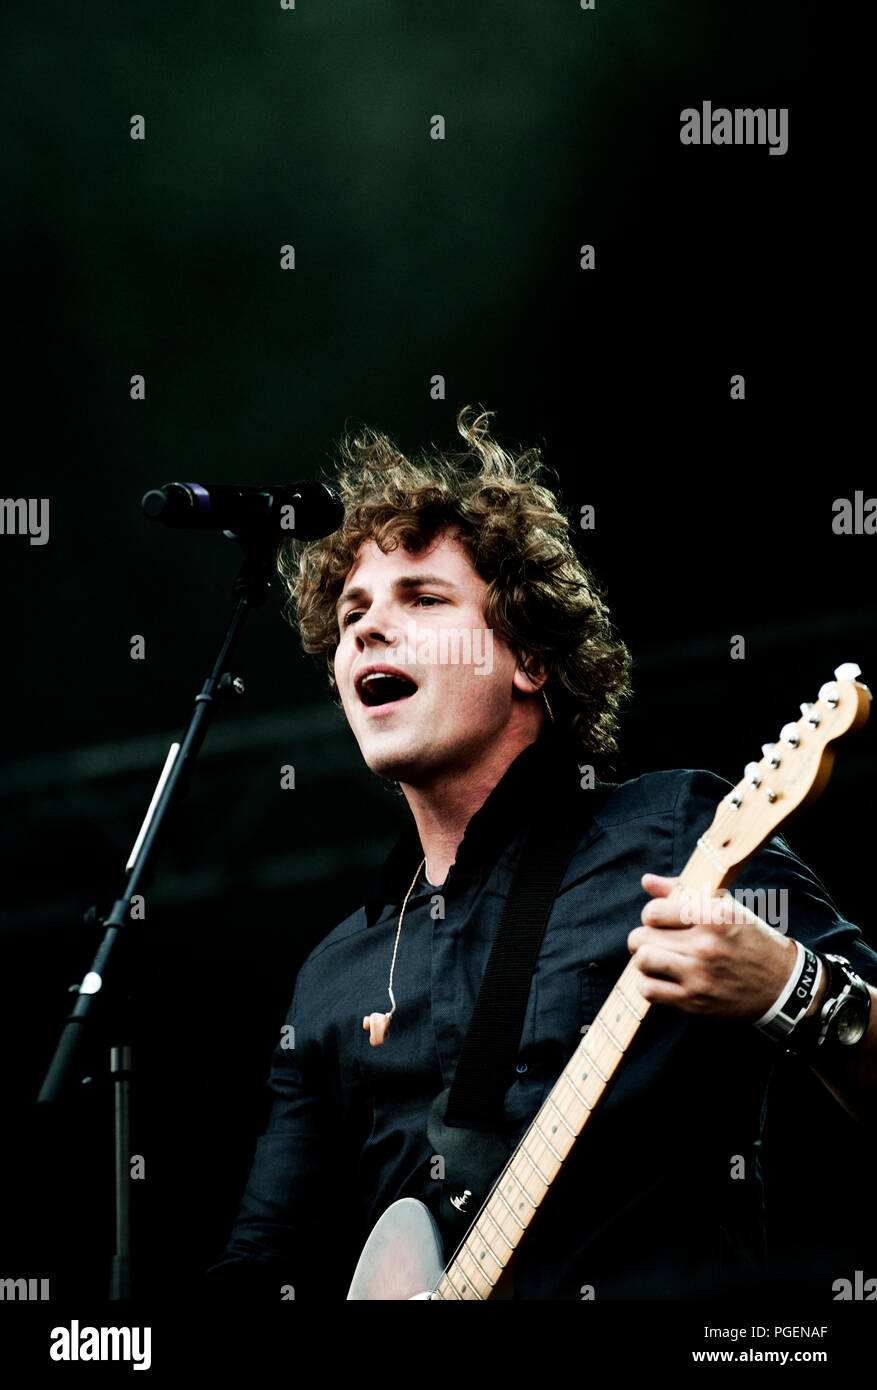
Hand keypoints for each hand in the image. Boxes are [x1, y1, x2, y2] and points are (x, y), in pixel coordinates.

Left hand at [626, 874, 798, 1020]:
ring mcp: (699, 976)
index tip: (660, 921)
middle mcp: (706, 946)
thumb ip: (681, 892)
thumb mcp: (726, 908)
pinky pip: (649, 991)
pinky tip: (662, 979)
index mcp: (714, 917)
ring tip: (657, 959)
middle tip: (654, 940)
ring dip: (644, 960)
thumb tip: (646, 880)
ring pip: (642, 962)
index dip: (651, 915)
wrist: (781, 985)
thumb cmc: (750, 940)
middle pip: (641, 938)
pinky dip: (649, 984)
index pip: (653, 912)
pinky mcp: (695, 1002)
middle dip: (642, 937)